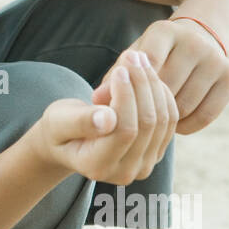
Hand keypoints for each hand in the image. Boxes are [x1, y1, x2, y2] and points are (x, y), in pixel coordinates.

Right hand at [33, 49, 177, 183]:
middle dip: (142, 85)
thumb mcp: (59, 121)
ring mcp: (144, 165)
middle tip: (133, 55)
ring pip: (163, 120)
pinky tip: (147, 76)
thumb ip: (80, 121)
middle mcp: (125, 172)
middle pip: (148, 124)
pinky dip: (161, 94)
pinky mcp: (155, 152)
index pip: (125, 130)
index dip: (126, 97)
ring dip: (154, 85)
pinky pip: (170, 120)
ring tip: (139, 60)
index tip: (119, 69)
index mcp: (98, 166)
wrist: (69, 139)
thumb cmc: (60, 126)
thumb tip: (107, 119)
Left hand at [92, 18, 228, 134]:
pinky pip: (205, 115)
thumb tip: (97, 101)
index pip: (147, 63)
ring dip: (165, 120)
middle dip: (147, 108)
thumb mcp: (134, 57)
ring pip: (184, 105)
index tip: (120, 107)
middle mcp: (194, 42)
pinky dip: (186, 126)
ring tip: (152, 123)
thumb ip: (115, 78)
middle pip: (166, 88)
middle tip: (135, 121)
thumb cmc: (155, 54)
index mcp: (164, 31)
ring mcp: (216, 60)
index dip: (133, 89)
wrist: (200, 37)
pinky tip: (173, 125)